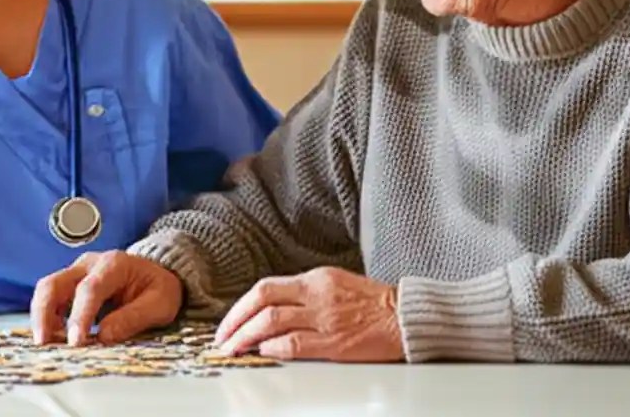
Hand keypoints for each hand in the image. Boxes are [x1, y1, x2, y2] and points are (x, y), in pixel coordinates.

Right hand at [30, 251, 182, 345]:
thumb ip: (133, 318)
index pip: (90, 289)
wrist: (156, 274)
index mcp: (114, 264)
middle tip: (43, 342)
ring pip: (46, 289)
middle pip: (55, 283)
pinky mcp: (70, 285)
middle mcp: (89, 264)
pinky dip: (47, 318)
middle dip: (44, 313)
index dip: (80, 316)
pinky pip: (50, 299)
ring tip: (46, 343)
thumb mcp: (159, 304)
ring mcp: (76, 272)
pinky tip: (53, 338)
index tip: (75, 342)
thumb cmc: (159, 288)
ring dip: (41, 317)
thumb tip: (103, 337)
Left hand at [214, 267, 402, 361]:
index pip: (265, 287)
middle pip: (262, 301)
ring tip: (235, 349)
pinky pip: (294, 344)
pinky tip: (263, 352)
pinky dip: (272, 348)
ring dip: (246, 336)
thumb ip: (306, 293)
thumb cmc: (374, 304)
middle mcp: (317, 294)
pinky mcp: (335, 342)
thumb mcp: (336, 284)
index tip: (228, 322)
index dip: (241, 306)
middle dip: (235, 321)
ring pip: (271, 322)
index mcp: (316, 278)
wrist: (407, 318)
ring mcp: (325, 318)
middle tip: (222, 339)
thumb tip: (271, 310)